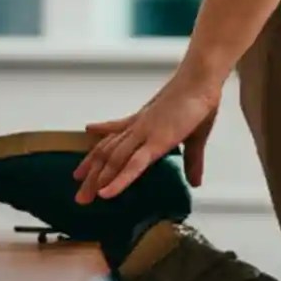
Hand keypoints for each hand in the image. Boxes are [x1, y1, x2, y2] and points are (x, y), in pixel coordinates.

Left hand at [73, 66, 222, 203]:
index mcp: (142, 124)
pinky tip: (105, 193)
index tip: (81, 172)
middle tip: (79, 196)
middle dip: (91, 176)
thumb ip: (191, 161)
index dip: (94, 157)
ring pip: (113, 161)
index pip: (111, 142)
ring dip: (97, 180)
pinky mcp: (156, 142)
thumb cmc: (198, 103)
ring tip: (85, 198)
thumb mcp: (193, 138)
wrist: (201, 82)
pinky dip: (118, 180)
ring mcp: (143, 135)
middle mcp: (137, 129)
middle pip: (106, 154)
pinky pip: (132, 165)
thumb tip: (196, 183)